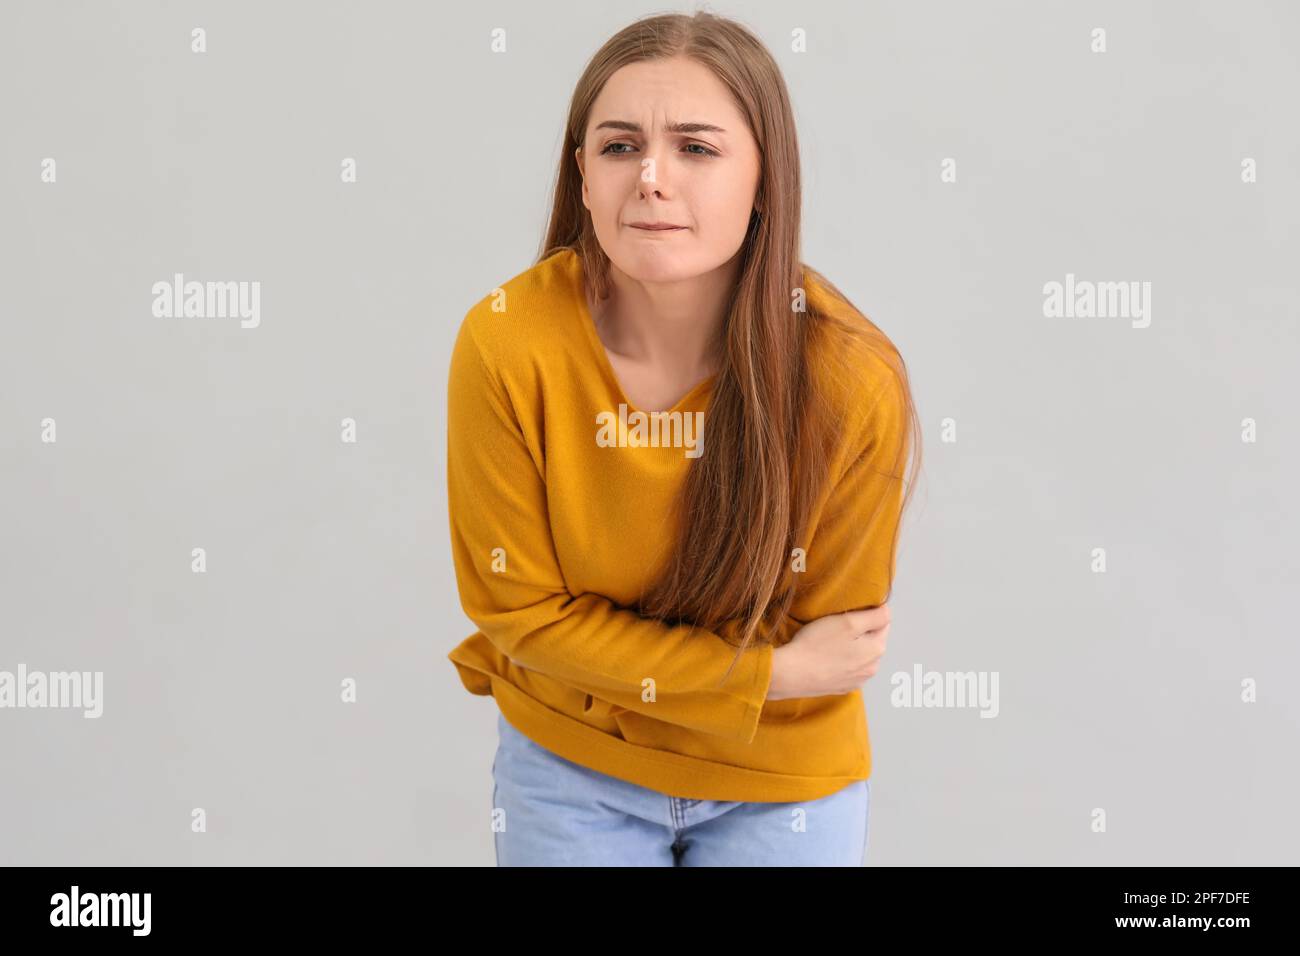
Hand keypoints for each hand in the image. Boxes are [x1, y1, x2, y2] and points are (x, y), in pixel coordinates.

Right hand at [766, 604, 890, 700]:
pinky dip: (840, 662)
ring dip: (850, 648)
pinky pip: (847, 669)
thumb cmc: (817, 645)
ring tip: (828, 643)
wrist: (791, 674)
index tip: (847, 613)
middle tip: (835, 626)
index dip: (866, 613)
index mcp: (877, 649)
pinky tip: (825, 658)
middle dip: (859, 631)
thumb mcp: (848, 622)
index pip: (883, 622)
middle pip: (871, 640)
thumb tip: (887, 612)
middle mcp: (872, 668)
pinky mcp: (842, 688)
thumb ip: (875, 616)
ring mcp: (857, 681)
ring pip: (859, 655)